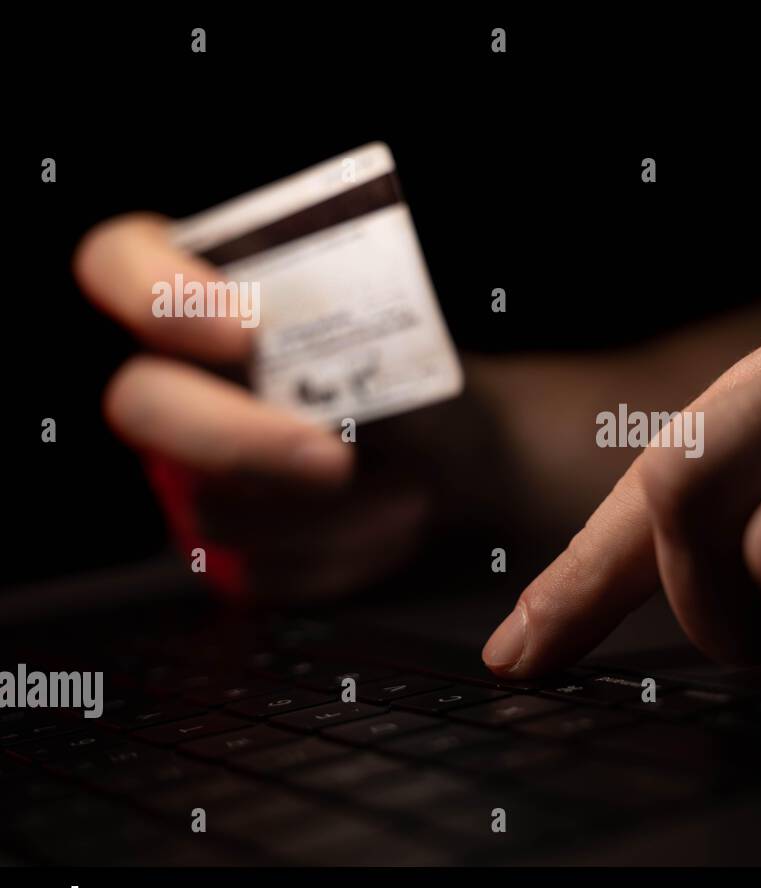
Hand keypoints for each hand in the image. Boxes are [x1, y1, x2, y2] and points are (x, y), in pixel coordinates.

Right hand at [75, 213, 470, 601]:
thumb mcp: (409, 343)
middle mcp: (179, 379)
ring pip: (210, 506)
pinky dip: (339, 557)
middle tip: (334, 461)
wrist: (459, 455)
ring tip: (410, 490)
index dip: (154, 294)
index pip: (118, 262)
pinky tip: (391, 523)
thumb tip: (343, 383)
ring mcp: (191, 468)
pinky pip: (256, 569)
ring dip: (328, 512)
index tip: (243, 334)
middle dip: (240, 440)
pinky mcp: (227, 543)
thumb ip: (360, 344)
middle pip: (141, 403)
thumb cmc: (421, 380)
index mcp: (207, 296)